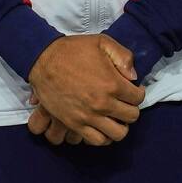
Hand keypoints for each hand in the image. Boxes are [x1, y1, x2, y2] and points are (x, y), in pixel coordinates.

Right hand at [25, 33, 144, 145]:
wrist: (43, 60)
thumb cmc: (73, 50)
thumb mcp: (102, 42)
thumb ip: (123, 56)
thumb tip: (133, 76)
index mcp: (112, 83)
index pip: (138, 98)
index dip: (138, 92)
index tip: (133, 89)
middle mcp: (103, 104)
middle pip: (131, 117)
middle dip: (131, 109)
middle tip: (125, 102)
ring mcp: (88, 117)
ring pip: (117, 134)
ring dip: (120, 126)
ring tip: (115, 117)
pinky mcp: (75, 124)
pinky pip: (97, 140)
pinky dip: (103, 136)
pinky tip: (102, 126)